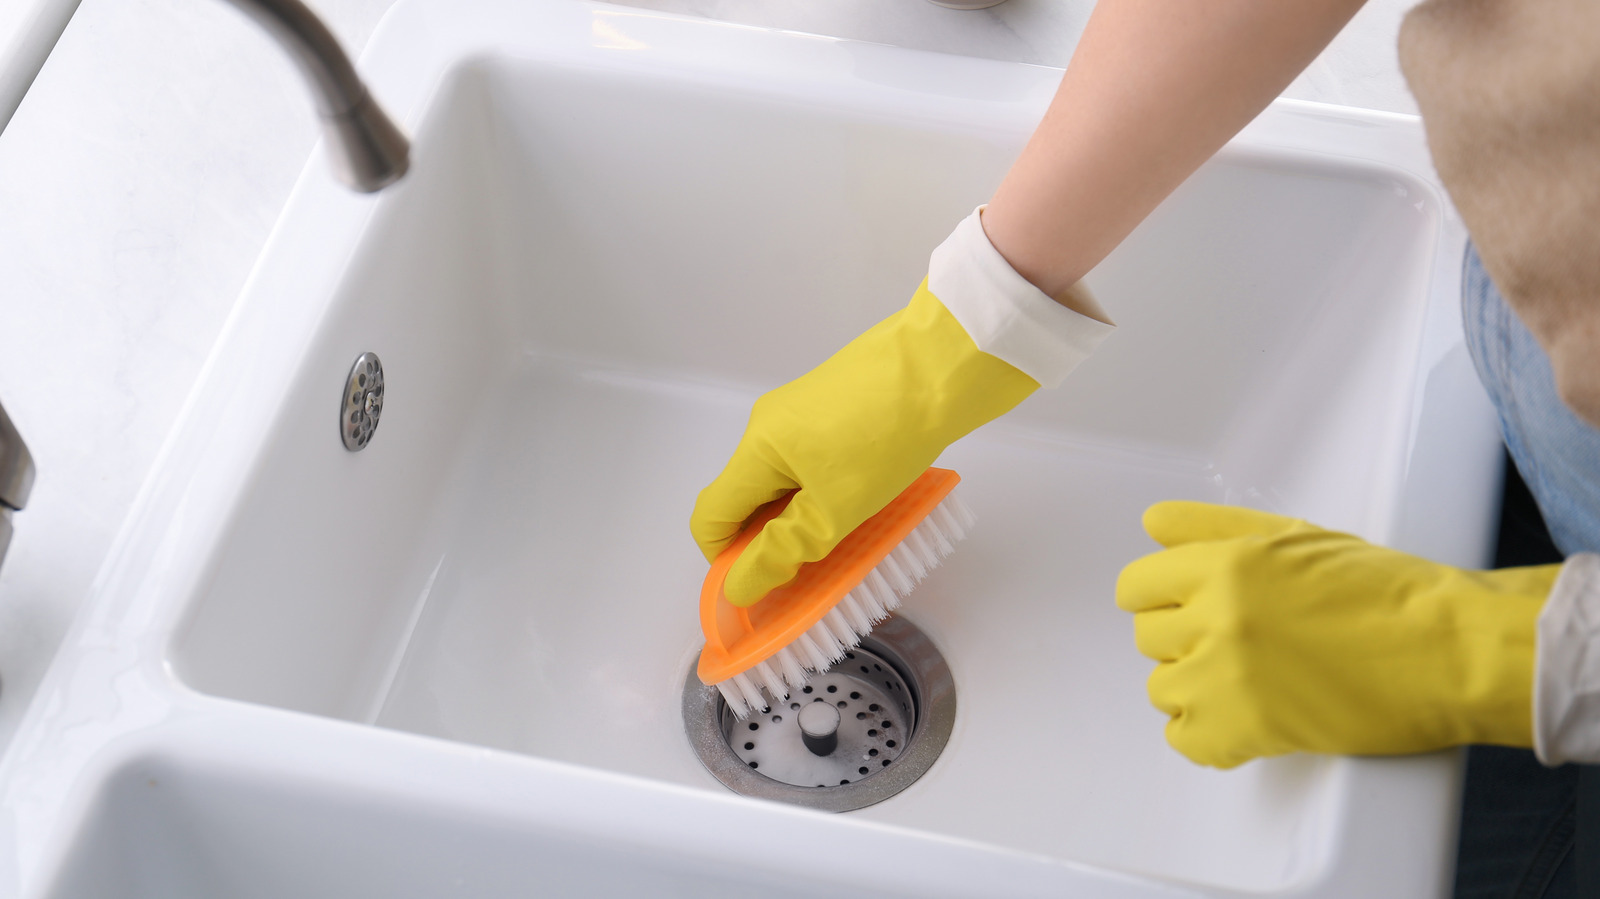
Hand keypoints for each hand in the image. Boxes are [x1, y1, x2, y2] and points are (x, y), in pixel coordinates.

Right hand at [690, 279, 1035, 605]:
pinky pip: (810, 461)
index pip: (710, 516)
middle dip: (769, 541)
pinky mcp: (835, 406)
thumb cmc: (887, 434)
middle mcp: (769, 425)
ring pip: (782, 481)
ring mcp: (802, 411)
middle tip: (814, 571)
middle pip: (747, 499)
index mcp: (756, 448)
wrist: (946, 361)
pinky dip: (824, 490)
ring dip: (802, 518)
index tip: (762, 587)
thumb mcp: (834, 508)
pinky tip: (865, 501)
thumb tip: (737, 585)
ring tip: (848, 538)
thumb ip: (782, 550)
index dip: (724, 560)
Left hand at [1116, 501, 1554, 768]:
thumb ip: (1213, 527)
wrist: (1446, 650)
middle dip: (1183, 639)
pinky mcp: (1247, 731)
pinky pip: (1186, 740)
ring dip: (1195, 686)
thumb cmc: (1386, 591)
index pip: (1136, 586)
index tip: (1179, 608)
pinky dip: (1209, 736)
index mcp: (1225, 565)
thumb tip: (1154, 524)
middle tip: (1233, 642)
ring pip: (1162, 689)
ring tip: (1246, 680)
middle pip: (1148, 638)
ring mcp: (1227, 677)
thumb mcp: (1295, 536)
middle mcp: (1216, 618)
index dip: (1159, 596)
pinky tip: (1243, 720)